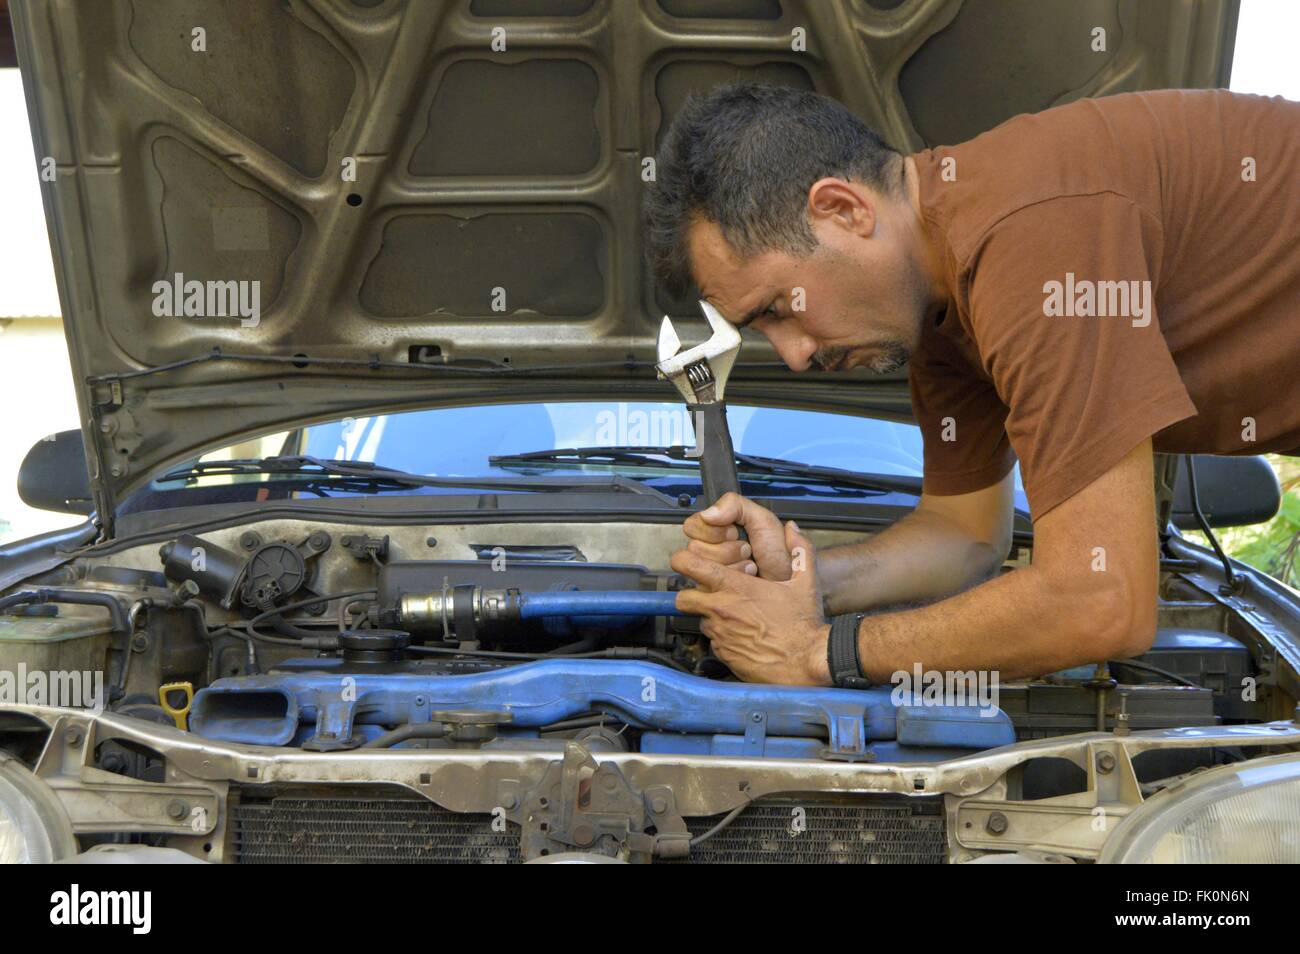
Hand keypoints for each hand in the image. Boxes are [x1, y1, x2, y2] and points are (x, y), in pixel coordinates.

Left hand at [672, 519, 831, 684]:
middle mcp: (721, 610)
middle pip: (682, 598)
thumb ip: (800, 550)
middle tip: (706, 593)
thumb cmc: (804, 624)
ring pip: (699, 620)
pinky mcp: (723, 654)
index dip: (683, 561)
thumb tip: (793, 528)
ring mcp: (720, 634)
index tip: (688, 561)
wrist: (806, 662)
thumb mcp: (806, 582)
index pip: (690, 566)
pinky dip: (722, 637)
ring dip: (710, 616)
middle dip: (690, 595)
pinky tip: (742, 636)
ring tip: (733, 616)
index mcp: (736, 587)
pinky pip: (713, 641)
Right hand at [681, 492, 793, 579]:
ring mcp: (709, 572)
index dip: (714, 530)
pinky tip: (746, 578)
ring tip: (750, 565)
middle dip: (727, 549)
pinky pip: (706, 585)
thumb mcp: (763, 520)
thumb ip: (735, 505)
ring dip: (732, 564)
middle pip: (695, 547)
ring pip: (701, 566)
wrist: (791, 585)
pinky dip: (732, 579)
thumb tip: (707, 513)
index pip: (693, 525)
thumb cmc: (779, 556)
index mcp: (718, 530)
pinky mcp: (711, 592)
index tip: (734, 532)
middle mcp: (710, 550)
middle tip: (747, 550)